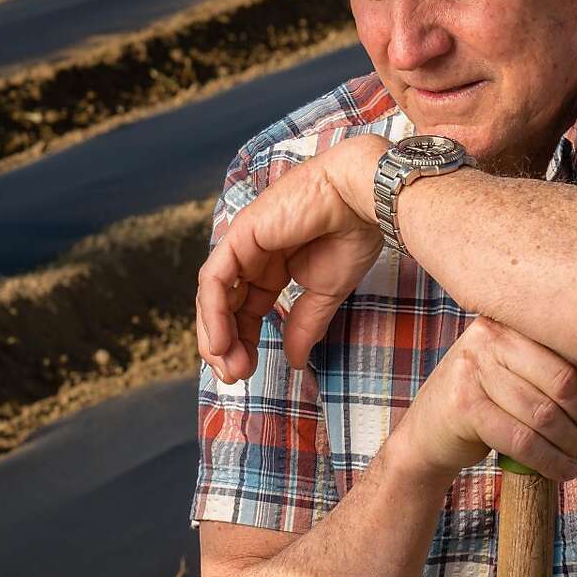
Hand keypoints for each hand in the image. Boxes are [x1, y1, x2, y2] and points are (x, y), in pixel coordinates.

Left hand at [198, 135, 385, 380]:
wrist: (363, 199)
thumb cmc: (352, 234)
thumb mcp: (326, 293)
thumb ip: (305, 325)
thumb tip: (294, 361)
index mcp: (272, 266)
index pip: (246, 309)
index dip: (244, 341)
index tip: (247, 371)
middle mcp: (251, 256)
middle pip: (225, 306)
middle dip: (225, 344)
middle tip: (233, 377)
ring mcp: (242, 244)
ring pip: (213, 296)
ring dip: (215, 335)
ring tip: (227, 366)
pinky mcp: (239, 237)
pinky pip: (215, 281)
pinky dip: (213, 313)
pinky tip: (219, 342)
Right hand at [391, 315, 576, 483]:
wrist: (429, 435)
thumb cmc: (490, 401)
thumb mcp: (522, 371)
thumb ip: (564, 364)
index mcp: (511, 319)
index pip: (571, 347)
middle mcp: (490, 336)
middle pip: (562, 382)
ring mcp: (472, 369)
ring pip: (544, 415)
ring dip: (571, 444)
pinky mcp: (463, 407)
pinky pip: (522, 440)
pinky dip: (549, 461)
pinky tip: (561, 469)